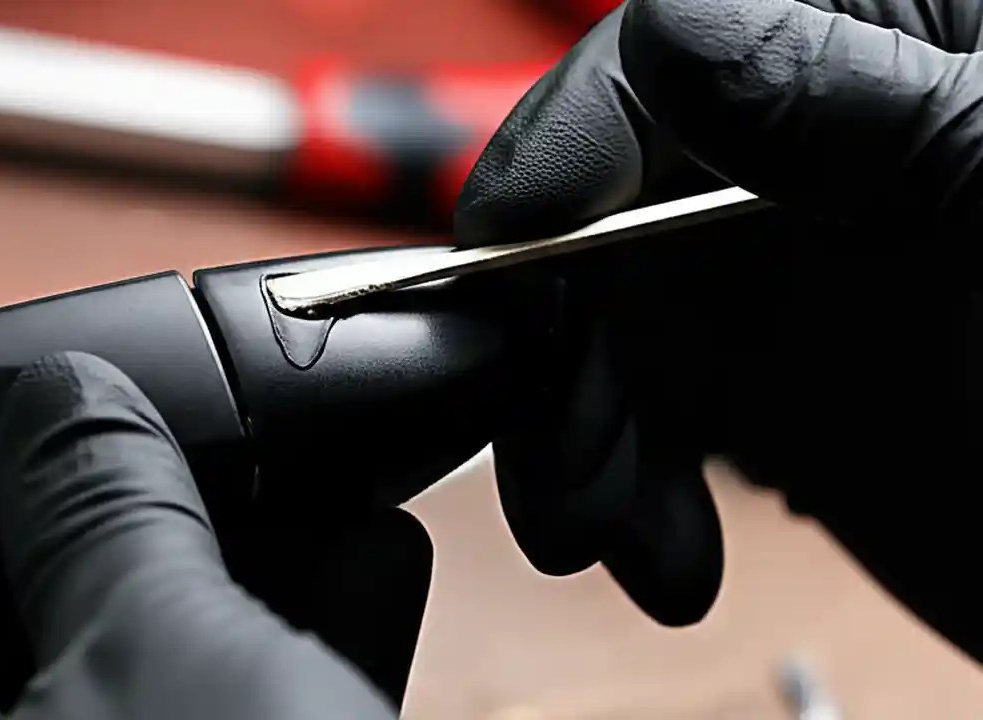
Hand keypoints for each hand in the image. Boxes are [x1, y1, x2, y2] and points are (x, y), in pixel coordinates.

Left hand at [0, 352, 397, 718]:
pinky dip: (318, 634)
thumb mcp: (158, 650)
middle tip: (223, 446)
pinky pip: (263, 695)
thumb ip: (103, 512)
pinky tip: (377, 562)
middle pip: (64, 612)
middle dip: (167, 515)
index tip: (77, 428)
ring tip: (329, 485)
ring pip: (181, 657)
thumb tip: (71, 398)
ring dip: (266, 564)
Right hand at [457, 0, 981, 658]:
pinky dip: (617, 494)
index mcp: (869, 68)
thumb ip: (856, 104)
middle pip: (588, 216)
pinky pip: (624, 421)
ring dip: (566, 435)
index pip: (659, 66)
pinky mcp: (747, 390)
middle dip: (549, 338)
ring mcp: (761, 284)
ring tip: (600, 533)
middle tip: (557, 454)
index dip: (566, 147)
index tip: (514, 243)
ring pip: (585, 331)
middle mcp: (790, 167)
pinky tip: (665, 558)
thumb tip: (670, 31)